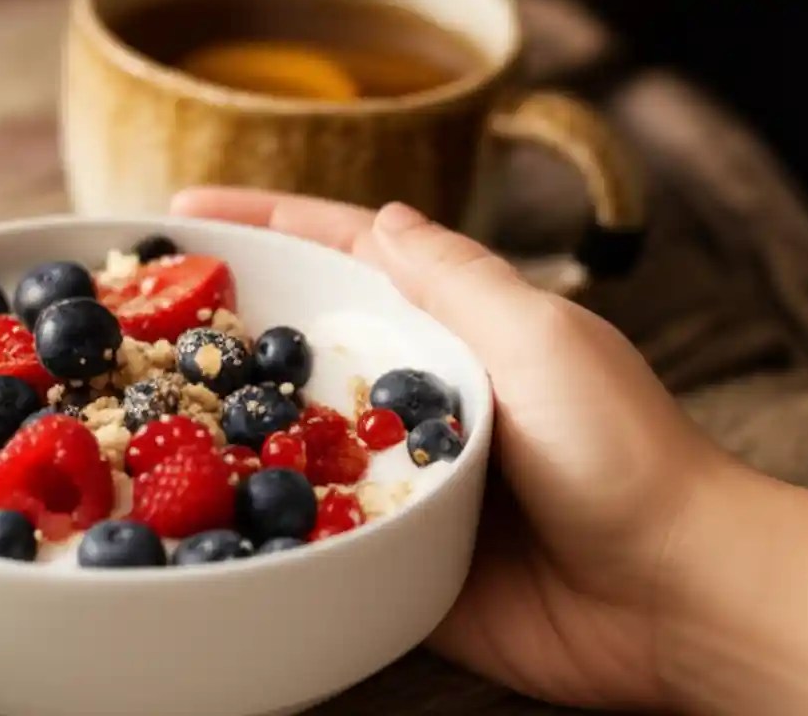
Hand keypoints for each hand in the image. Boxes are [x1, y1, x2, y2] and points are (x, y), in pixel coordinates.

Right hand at [171, 187, 732, 709]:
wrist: (668, 598)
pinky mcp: (395, 548)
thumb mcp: (540, 339)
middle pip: (307, 344)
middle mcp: (419, 395)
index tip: (189, 208)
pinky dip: (266, 515)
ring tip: (141, 406)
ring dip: (230, 423)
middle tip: (140, 313)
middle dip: (229, 322)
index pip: (349, 255)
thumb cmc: (621, 454)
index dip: (270, 223)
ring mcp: (403, 474)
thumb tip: (384, 220)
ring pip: (297, 436)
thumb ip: (458, 280)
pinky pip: (316, 525)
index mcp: (456, 329)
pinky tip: (202, 508)